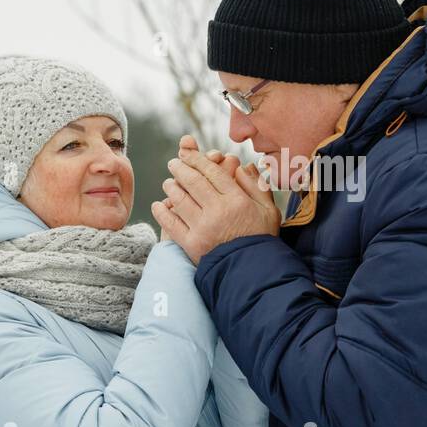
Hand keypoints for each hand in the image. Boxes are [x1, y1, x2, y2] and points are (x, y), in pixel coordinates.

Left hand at [151, 137, 280, 263]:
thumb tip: (244, 166)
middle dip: (180, 168)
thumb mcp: (268, 211)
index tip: (187, 153)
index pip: (212, 172)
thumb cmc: (262, 239)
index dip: (197, 160)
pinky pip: (171, 222)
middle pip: (193, 182)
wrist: (253, 273)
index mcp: (237, 200)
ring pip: (180, 199)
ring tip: (169, 183)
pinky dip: (162, 211)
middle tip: (174, 163)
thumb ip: (257, 187)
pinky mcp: (191, 244)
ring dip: (171, 187)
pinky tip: (158, 205)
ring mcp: (203, 228)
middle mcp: (218, 211)